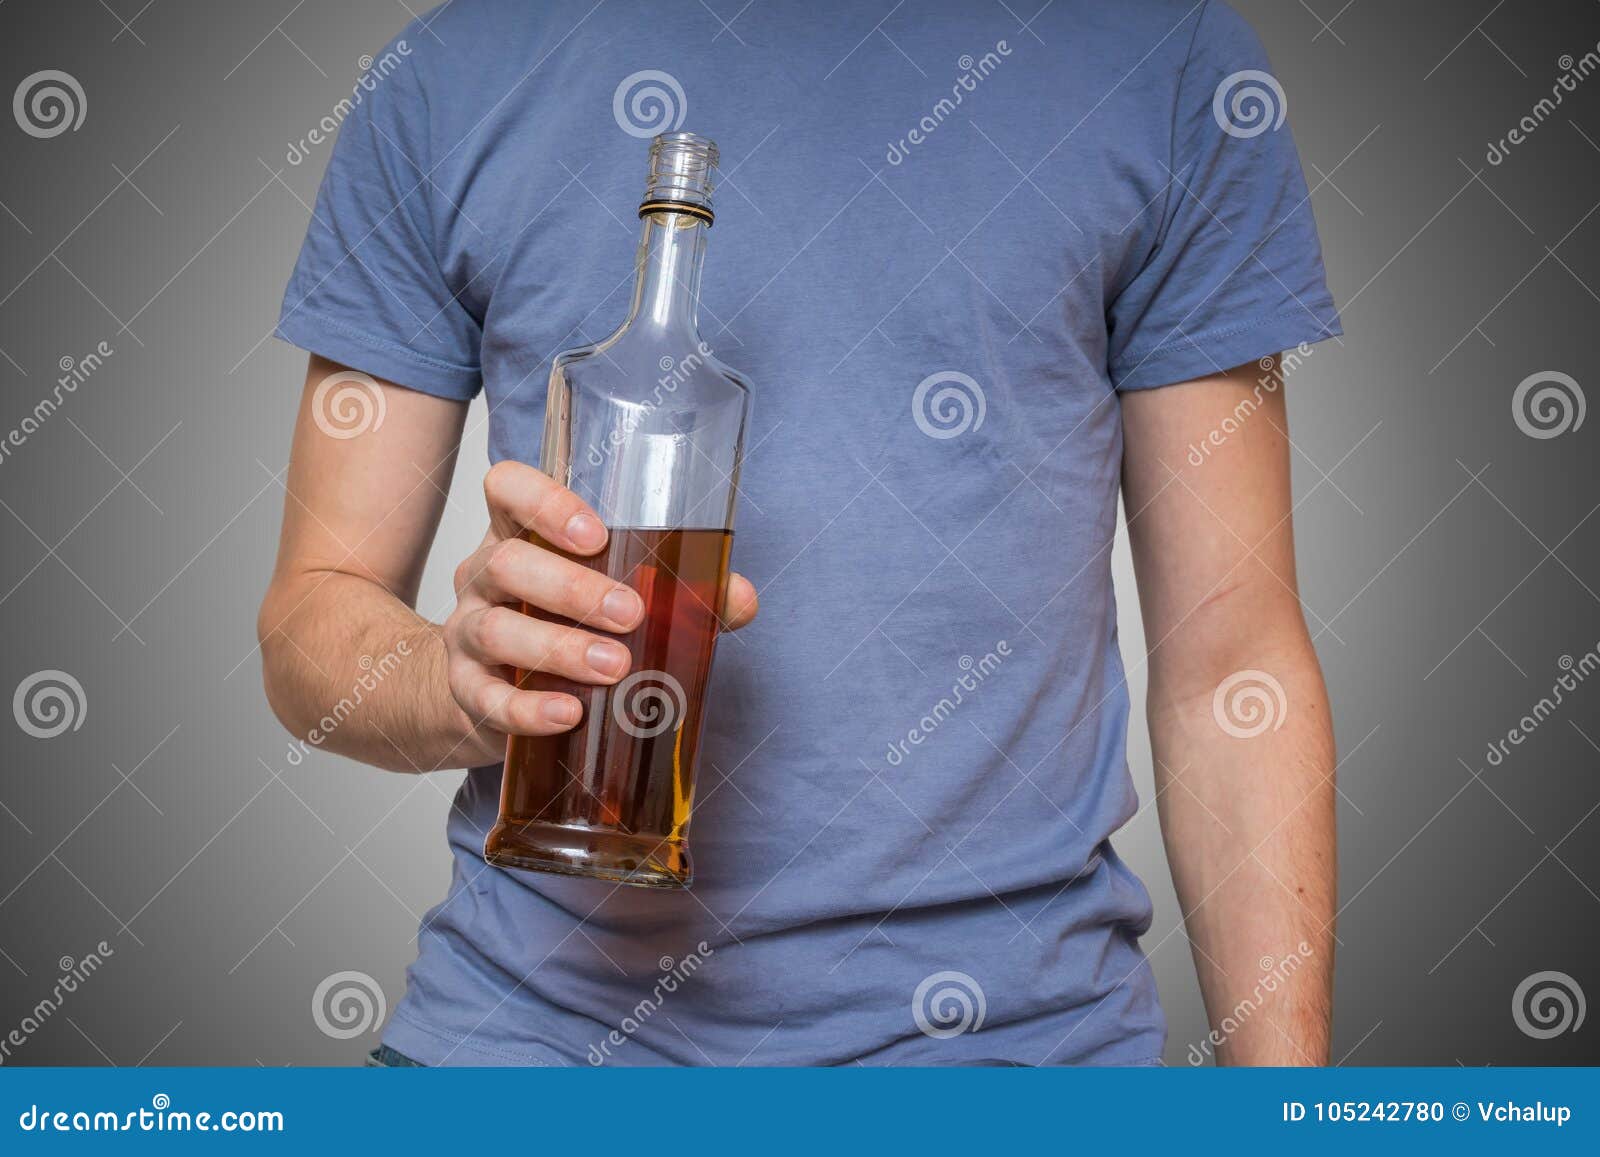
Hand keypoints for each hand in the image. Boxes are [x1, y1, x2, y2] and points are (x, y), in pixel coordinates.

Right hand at [442, 461, 757, 758]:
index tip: (595, 534)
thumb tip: (741, 597)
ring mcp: (466, 633)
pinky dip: (528, 709)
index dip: (543, 501)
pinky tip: (568, 714)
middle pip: (507, 564)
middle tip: (631, 614)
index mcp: (520, 534)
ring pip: (496, 630)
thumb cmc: (562, 625)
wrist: (490, 692)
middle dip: (572, 589)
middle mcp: (484, 576)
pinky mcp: (466, 691)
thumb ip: (681, 592)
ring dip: (559, 648)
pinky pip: (486, 699)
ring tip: (614, 667)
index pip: (507, 487)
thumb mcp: (611, 594)